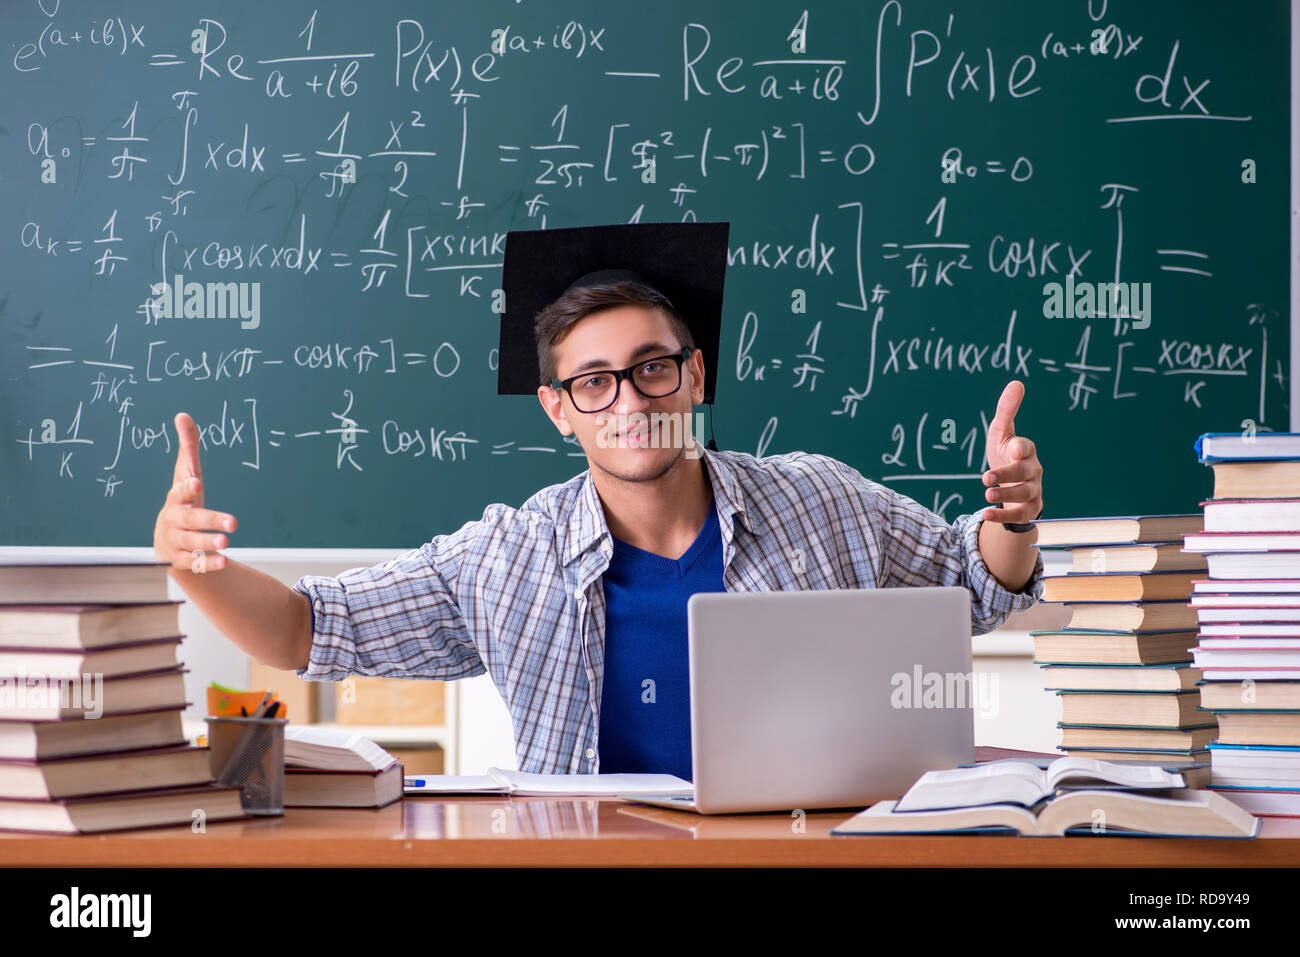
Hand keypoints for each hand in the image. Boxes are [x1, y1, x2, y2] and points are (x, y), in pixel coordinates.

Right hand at [153, 412, 237, 572]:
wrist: (167, 540)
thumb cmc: (182, 501)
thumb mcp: (186, 475)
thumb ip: (188, 447)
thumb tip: (183, 415)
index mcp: (176, 499)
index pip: (179, 491)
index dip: (187, 487)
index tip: (197, 483)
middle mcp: (174, 520)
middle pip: (191, 520)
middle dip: (210, 520)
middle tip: (232, 523)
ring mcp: (176, 542)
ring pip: (192, 543)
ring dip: (208, 542)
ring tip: (226, 541)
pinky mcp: (182, 561)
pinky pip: (195, 563)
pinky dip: (208, 563)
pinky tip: (223, 561)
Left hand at [980, 380, 1043, 525]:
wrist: (1009, 483)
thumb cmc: (1005, 453)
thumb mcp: (1001, 432)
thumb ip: (1006, 411)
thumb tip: (1016, 383)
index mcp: (1025, 450)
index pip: (1026, 447)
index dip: (1020, 448)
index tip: (1012, 449)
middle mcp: (1032, 470)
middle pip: (1024, 472)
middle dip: (1007, 475)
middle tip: (986, 478)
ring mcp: (1032, 490)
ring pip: (1023, 494)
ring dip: (1005, 495)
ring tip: (987, 494)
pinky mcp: (1028, 508)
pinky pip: (1020, 514)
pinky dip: (1003, 516)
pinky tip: (985, 514)